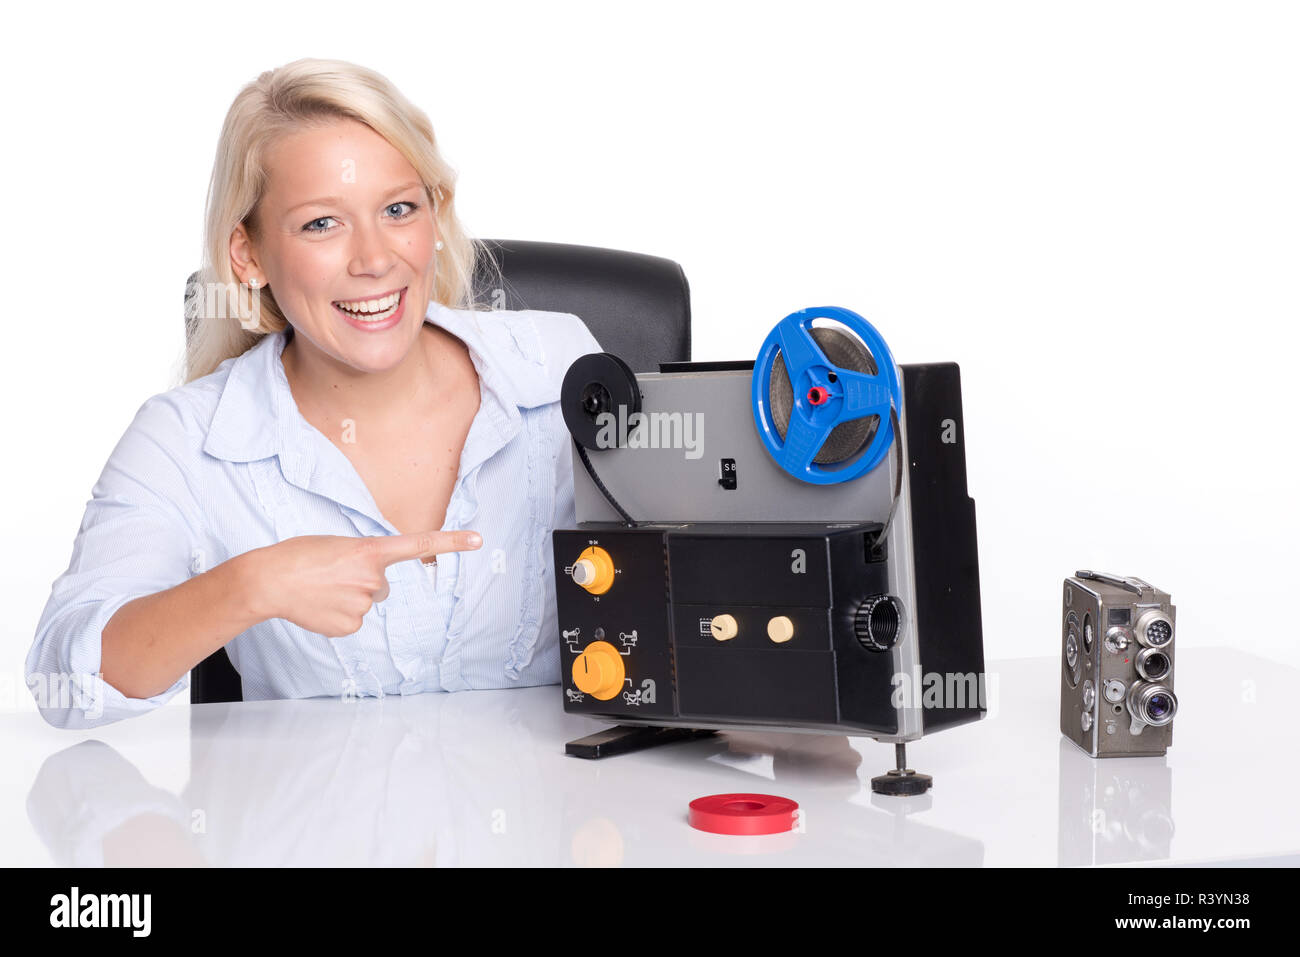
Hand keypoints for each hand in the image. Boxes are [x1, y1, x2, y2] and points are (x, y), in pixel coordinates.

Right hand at [247, 530, 481, 636]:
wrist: (269, 581)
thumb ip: (364, 559)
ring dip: (349, 596)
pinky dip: (339, 614)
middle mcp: (374, 578)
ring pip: (368, 602)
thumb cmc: (299, 556)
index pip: (420, 544)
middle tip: (334, 575)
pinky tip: (320, 606)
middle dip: (363, 581)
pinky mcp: (352, 627)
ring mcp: (364, 605)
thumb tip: (373, 584)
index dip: (452, 542)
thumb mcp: (337, 545)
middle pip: (383, 584)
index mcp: (370, 550)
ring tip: (322, 589)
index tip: (479, 540)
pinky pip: (354, 620)